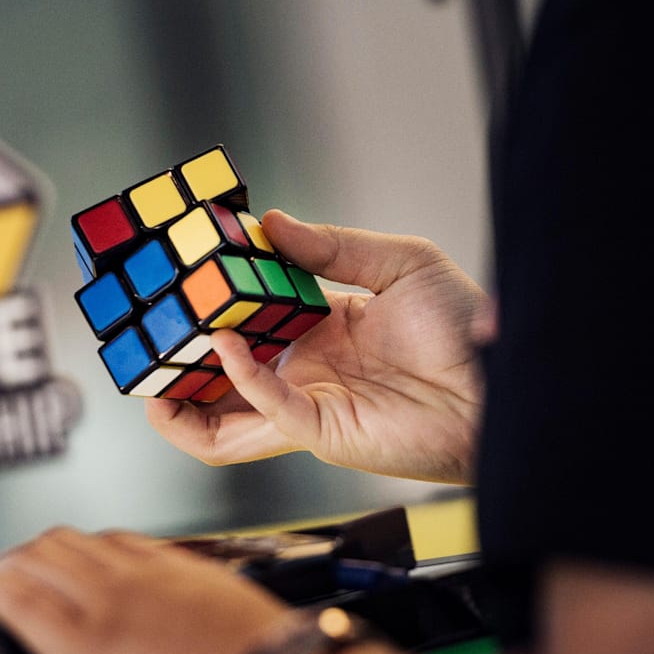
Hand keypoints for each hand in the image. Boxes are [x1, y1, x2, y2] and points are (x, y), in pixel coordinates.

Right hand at [0, 527, 291, 653]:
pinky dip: (89, 540)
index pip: (12, 597)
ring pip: (70, 538)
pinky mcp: (171, 558)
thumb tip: (54, 652)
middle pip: (34, 558)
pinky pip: (114, 536)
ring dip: (42, 545)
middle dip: (6, 562)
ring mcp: (137, 572)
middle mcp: (103, 600)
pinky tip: (91, 548)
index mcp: (81, 648)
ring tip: (35, 556)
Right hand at [146, 210, 491, 483]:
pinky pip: (265, 408)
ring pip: (223, 413)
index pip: (246, 316)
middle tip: (150, 318)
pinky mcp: (322, 430)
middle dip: (179, 352)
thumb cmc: (465, 328)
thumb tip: (271, 223)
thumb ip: (333, 247)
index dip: (212, 297)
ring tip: (150, 362)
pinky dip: (237, 378)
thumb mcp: (400, 264)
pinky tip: (222, 344)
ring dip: (183, 392)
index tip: (185, 265)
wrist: (503, 382)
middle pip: (221, 370)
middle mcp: (305, 370)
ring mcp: (308, 404)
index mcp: (319, 331)